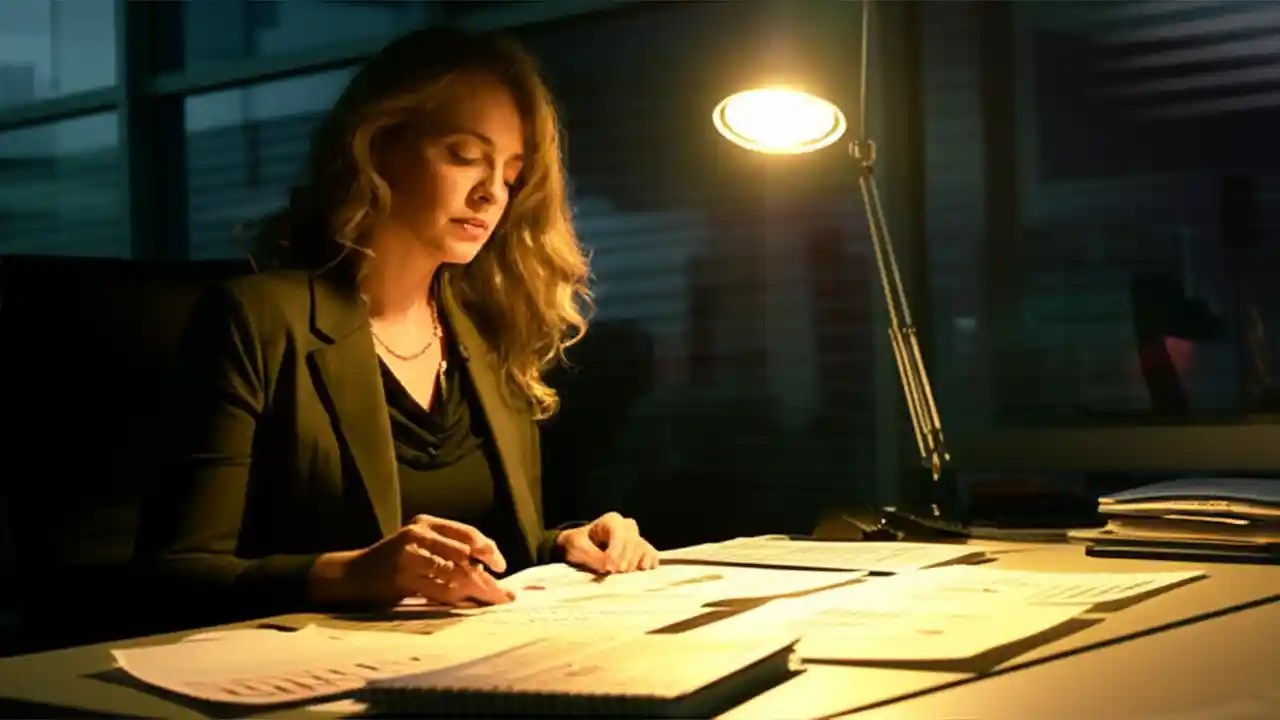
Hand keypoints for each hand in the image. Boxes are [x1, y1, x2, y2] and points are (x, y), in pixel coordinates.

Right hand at [338, 514, 513, 606]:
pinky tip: (467, 606)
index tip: (501, 566)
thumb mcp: (419, 546)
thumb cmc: (393, 562)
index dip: (488, 549)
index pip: (467, 533)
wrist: (353, 574)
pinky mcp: (403, 577)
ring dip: (476, 591)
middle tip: (504, 595)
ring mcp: (410, 554)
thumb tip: (486, 569)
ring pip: (455, 574)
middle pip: (465, 555)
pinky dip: (456, 599)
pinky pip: (438, 590)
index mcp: (426, 523)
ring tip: (492, 602)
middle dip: (487, 577)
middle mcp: (419, 534)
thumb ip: (447, 550)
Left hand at [556, 511, 657, 573]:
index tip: (609, 568)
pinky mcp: (642, 551)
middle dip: (625, 559)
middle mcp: (627, 526)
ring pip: (643, 549)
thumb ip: (592, 556)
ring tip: (623, 575)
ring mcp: (636, 538)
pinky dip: (649, 565)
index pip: (619, 532)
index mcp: (611, 521)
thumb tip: (609, 568)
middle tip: (614, 573)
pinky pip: (652, 556)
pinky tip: (641, 573)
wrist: (581, 548)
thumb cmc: (578, 544)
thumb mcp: (578, 548)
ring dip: (634, 564)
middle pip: (633, 541)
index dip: (616, 550)